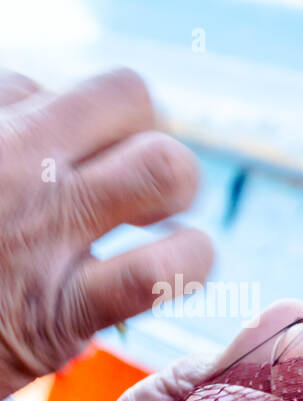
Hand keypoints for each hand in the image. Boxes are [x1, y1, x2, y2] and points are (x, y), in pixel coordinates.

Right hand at [0, 68, 212, 397]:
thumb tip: (38, 115)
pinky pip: (155, 272)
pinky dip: (186, 264)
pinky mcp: (58, 313)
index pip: (46, 86)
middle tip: (128, 185)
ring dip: (176, 191)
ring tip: (151, 221)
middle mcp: (7, 169)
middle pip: (129, 97)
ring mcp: (37, 235)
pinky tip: (173, 270)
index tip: (59, 163)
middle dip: (146, 135)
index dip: (71, 122)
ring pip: (165, 167)